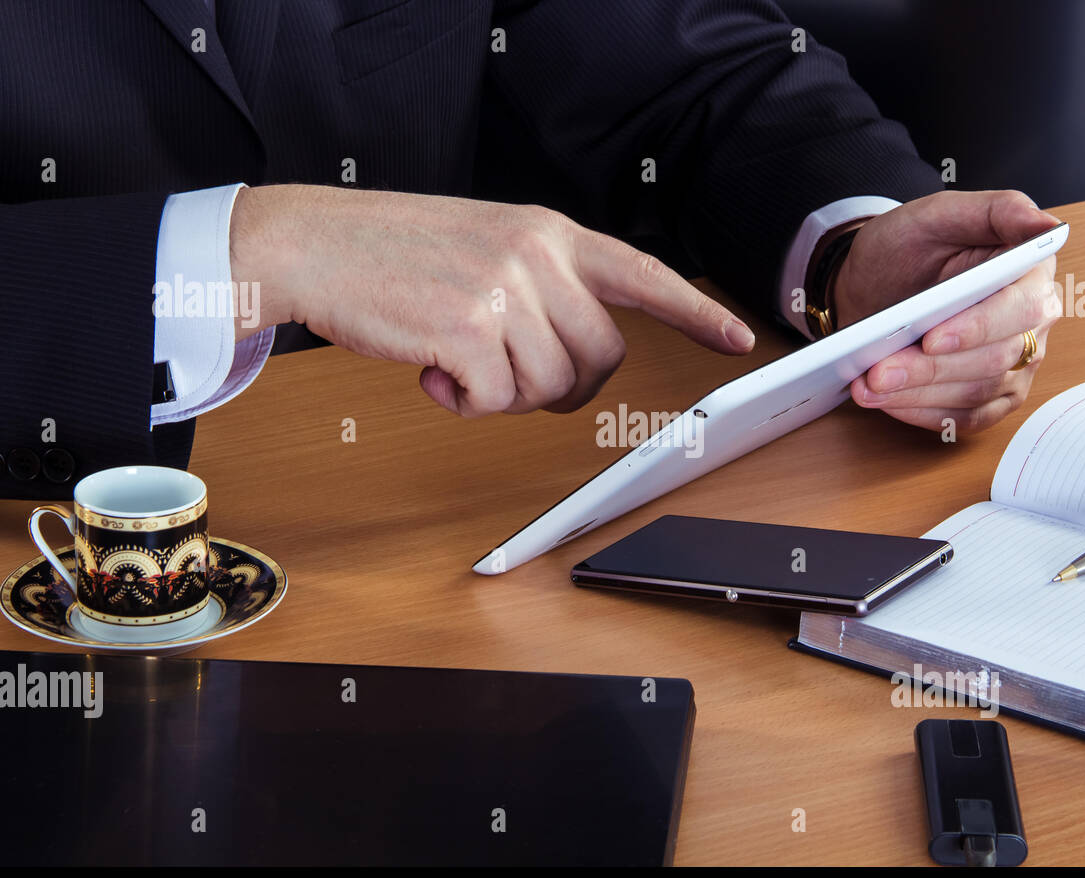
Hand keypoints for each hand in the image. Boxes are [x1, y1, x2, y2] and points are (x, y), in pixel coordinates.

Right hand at [229, 185, 753, 415]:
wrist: (315, 243)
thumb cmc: (397, 254)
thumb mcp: (488, 247)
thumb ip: (544, 289)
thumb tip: (578, 365)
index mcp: (549, 232)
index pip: (643, 272)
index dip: (693, 311)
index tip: (736, 337)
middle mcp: (537, 256)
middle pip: (601, 357)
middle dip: (564, 386)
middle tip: (509, 377)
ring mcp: (503, 291)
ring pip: (549, 388)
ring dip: (503, 395)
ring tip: (456, 362)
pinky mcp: (466, 331)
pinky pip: (495, 402)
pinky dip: (463, 404)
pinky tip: (431, 372)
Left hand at [831, 190, 1062, 432]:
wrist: (876, 285)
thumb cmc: (909, 247)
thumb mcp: (938, 213)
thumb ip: (995, 210)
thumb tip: (1047, 225)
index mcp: (1030, 273)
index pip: (1019, 309)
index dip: (977, 328)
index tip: (931, 339)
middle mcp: (1033, 322)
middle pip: (995, 358)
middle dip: (930, 369)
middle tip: (878, 372)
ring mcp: (1016, 364)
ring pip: (977, 392)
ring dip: (918, 394)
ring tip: (869, 387)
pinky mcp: (993, 397)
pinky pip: (967, 419)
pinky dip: (924, 414)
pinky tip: (888, 403)